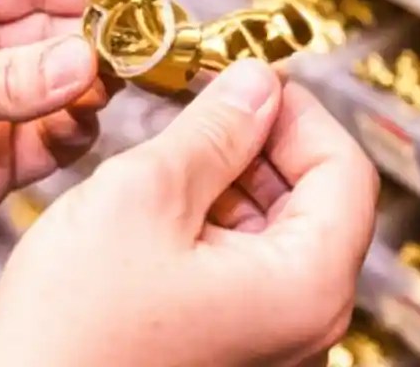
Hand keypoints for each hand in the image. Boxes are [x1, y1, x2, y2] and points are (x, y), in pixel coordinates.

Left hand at [0, 0, 113, 300]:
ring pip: (65, 89)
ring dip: (92, 91)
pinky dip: (74, 137)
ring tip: (99, 97)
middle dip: (104, 42)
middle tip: (149, 55)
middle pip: (60, 32)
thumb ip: (4, 78)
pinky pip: (54, 142)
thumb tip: (85, 61)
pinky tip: (73, 135)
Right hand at [0, 60, 379, 366]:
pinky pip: (249, 267)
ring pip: (279, 229)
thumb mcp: (143, 198)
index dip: (297, 110)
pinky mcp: (237, 347)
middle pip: (317, 199)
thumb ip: (213, 130)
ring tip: (173, 151)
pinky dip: (216, 222)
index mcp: (307, 287)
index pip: (345, 169)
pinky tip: (165, 203)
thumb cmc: (74, 335)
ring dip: (234, 177)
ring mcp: (274, 340)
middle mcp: (307, 323)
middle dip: (262, 140)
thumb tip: (254, 83)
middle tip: (205, 100)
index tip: (246, 79)